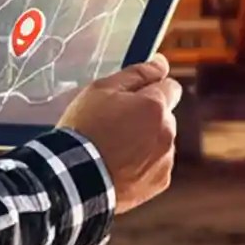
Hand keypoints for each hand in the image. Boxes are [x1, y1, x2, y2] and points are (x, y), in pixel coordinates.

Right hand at [56, 54, 181, 214]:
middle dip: (147, 116)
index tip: (132, 97)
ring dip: (146, 140)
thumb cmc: (85, 130)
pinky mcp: (160, 181)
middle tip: (114, 124)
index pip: (170, 86)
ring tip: (114, 148)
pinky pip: (156, 165)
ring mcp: (165, 159)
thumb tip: (161, 63)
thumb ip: (137, 73)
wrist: (74, 179)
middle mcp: (167, 132)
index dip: (151, 88)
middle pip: (164, 115)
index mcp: (155, 106)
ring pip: (160, 140)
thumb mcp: (101, 90)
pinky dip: (143, 164)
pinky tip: (119, 165)